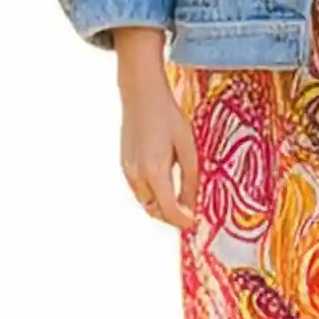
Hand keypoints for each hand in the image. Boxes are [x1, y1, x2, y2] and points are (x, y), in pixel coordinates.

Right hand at [116, 30, 197, 229]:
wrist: (141, 95)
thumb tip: (192, 205)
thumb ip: (190, 178)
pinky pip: (139, 190)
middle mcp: (137, 175)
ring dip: (161, 207)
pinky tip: (166, 186)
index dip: (182, 221)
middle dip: (172, 217)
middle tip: (190, 214)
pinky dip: (152, 195)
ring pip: (145, 202)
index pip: (168, 209)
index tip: (194, 223)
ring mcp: (127, 171)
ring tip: (180, 201)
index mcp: (154, 171)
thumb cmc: (167, 116)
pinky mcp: (124, 165)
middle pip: (154, 210)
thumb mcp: (187, 147)